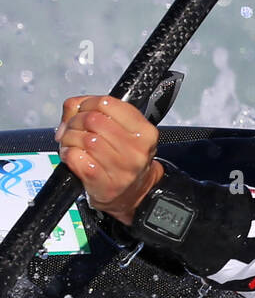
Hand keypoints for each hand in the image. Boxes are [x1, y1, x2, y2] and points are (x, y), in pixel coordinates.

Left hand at [55, 96, 162, 227]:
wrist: (131, 194)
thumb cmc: (125, 159)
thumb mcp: (124, 130)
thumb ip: (96, 110)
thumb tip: (72, 108)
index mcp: (144, 131)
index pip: (107, 103)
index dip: (88, 103)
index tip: (83, 111)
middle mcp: (136, 150)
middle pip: (93, 119)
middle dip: (75, 121)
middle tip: (73, 128)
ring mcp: (120, 168)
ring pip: (84, 138)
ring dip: (69, 138)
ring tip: (70, 142)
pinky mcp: (102, 183)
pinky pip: (76, 158)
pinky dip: (67, 153)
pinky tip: (71, 155)